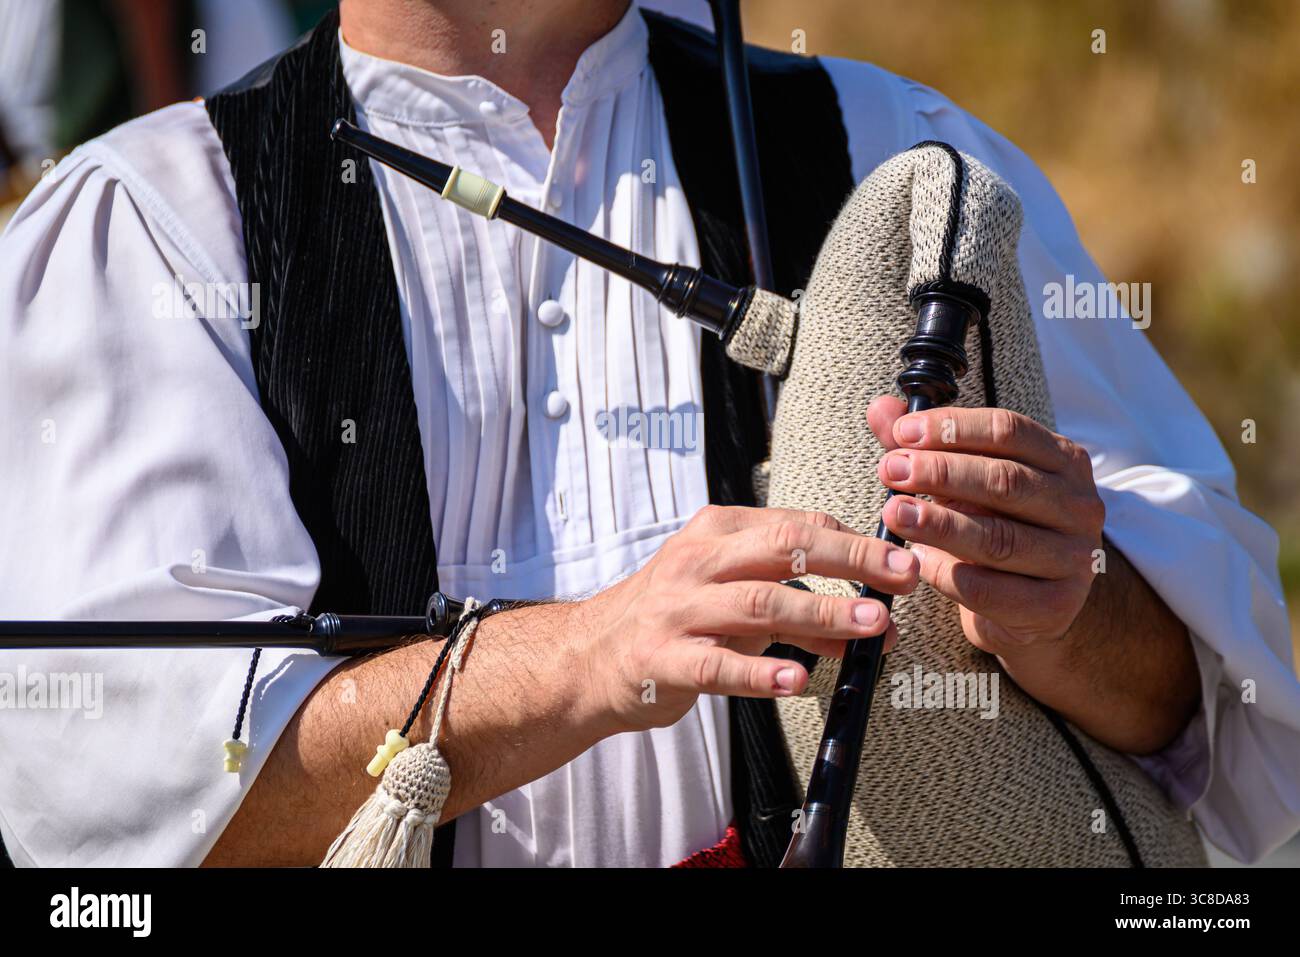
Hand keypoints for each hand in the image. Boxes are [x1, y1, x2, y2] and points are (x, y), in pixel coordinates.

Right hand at [581, 504, 918, 731]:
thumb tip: (870, 627)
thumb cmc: (673, 620)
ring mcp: (677, 610)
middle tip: (903, 579)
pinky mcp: (661, 659)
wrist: (589, 657)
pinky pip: (716, 665)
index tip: (900, 560)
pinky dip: (759, 672)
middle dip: (850, 563)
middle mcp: (696, 562)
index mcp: (716, 533)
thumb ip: (799, 612)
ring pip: (758, 603)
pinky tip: (797, 680)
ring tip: (869, 628)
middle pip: (784, 549)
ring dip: (820, 615)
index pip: (795, 525)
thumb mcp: (733, 601)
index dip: (853, 542)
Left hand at [868, 396, 1104, 657]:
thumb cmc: (994, 525)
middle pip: (1005, 481)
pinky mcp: (1055, 606)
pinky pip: (989, 589)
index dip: (952, 428)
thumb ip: (924, 446)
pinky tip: (917, 560)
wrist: (1029, 603)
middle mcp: (1079, 506)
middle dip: (941, 473)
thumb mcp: (963, 481)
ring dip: (939, 524)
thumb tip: (880, 409)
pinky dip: (947, 573)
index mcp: (1063, 460)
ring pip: (998, 538)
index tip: (902, 433)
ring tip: (895, 513)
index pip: (1009, 430)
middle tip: (890, 470)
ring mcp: (1073, 559)